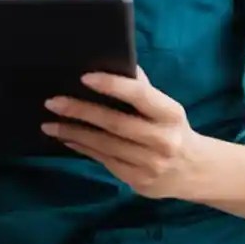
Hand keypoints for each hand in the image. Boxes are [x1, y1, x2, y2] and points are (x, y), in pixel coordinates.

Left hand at [42, 67, 203, 199]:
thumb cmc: (172, 129)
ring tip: (49, 124)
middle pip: (115, 123)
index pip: (140, 95)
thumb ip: (142, 90)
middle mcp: (162, 140)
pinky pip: (104, 161)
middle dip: (81, 111)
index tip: (84, 77)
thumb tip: (115, 62)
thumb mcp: (165, 108)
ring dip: (74, 132)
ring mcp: (150, 164)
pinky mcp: (138, 181)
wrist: (195, 171)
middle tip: (53, 102)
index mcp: (170, 114)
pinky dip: (83, 148)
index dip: (112, 85)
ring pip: (105, 145)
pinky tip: (67, 139)